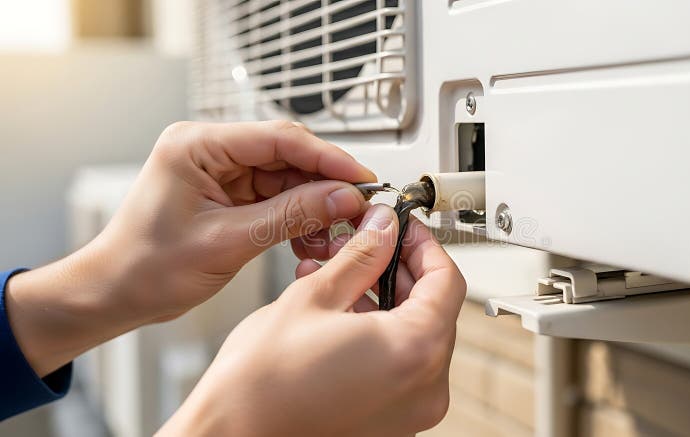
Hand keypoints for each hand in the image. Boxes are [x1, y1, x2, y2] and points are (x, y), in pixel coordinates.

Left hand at [6, 121, 374, 375]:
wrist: (115, 293)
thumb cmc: (147, 267)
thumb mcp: (227, 241)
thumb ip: (290, 215)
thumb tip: (342, 197)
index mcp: (197, 145)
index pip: (278, 138)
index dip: (327, 157)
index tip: (361, 178)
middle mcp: (209, 150)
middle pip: (287, 155)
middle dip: (324, 183)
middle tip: (356, 209)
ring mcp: (219, 171)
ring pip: (286, 177)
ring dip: (313, 204)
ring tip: (332, 233)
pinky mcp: (227, 193)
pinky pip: (275, 197)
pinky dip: (296, 217)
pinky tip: (309, 238)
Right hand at [159, 204, 466, 436]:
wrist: (233, 436)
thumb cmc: (261, 384)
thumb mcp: (315, 296)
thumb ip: (361, 255)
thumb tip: (383, 229)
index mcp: (414, 352)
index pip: (446, 281)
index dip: (423, 245)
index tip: (402, 229)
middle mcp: (425, 388)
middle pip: (434, 308)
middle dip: (400, 270)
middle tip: (369, 245)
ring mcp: (410, 411)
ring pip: (415, 336)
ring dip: (386, 299)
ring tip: (344, 275)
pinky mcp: (392, 422)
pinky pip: (400, 364)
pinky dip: (379, 333)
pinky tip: (343, 310)